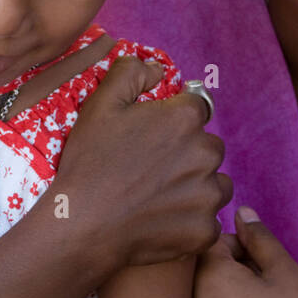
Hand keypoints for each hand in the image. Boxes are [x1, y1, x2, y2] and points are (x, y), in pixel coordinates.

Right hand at [51, 57, 230, 272]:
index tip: (153, 137)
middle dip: (187, 153)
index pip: (196, 108)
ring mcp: (209, 194)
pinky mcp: (206, 230)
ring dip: (195, 186)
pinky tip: (161, 220)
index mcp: (185, 118)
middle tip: (151, 169)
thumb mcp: (100, 105)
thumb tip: (156, 68)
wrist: (83, 225)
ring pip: (214, 183)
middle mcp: (206, 152)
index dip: (173, 120)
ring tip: (158, 196)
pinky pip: (207, 220)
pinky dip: (189, 221)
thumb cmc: (90, 162)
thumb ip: (131, 73)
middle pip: (207, 146)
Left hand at [195, 208, 297, 297]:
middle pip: (202, 268)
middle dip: (229, 270)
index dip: (242, 249)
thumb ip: (260, 237)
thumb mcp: (284, 272)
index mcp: (208, 275)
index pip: (214, 241)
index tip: (262, 268)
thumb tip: (242, 212)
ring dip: (222, 295)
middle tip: (258, 291)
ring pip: (201, 296)